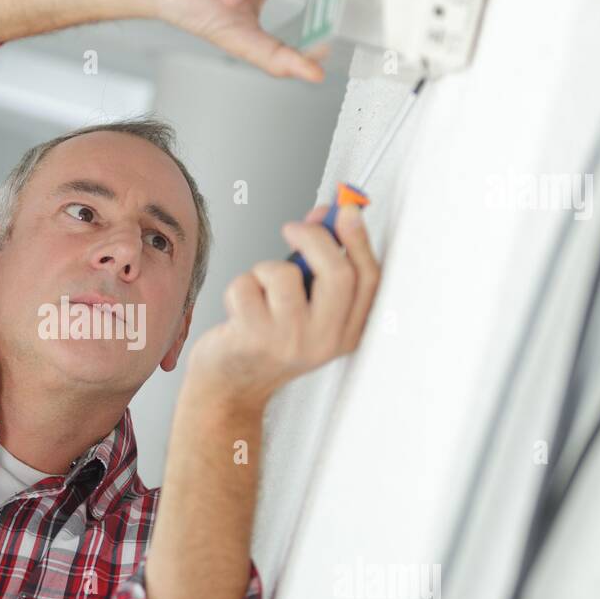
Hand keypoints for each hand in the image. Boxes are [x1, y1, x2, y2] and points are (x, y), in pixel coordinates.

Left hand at [185, 202, 380, 407]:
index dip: (359, 240)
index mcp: (347, 333)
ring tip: (259, 290)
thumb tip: (326, 216)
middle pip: (337, 273)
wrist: (230, 388)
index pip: (369, 280)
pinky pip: (246, 286)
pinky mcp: (254, 339)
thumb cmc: (266, 342)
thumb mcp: (303, 306)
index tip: (347, 211)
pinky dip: (238, 287)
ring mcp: (290, 342)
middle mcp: (324, 341)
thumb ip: (318, 263)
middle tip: (293, 228)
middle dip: (314, 237)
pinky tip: (239, 309)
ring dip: (265, 269)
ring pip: (283, 275)